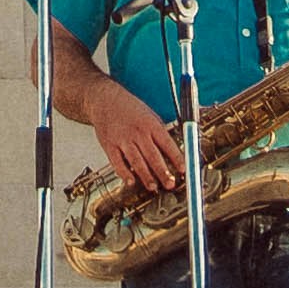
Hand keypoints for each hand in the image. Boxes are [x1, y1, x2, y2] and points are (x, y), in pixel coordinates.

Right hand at [80, 80, 179, 194]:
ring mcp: (123, 139)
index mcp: (151, 124)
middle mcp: (138, 132)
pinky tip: (130, 182)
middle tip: (170, 184)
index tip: (183, 170)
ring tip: (153, 187)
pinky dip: (124, 173)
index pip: (167, 144)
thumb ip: (160, 133)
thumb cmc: (130, 109)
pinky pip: (117, 162)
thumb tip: (173, 153)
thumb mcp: (150, 115)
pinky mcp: (109, 145)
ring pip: (136, 161)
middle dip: (163, 172)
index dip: (176, 158)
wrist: (105, 100)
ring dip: (146, 176)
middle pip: (153, 156)